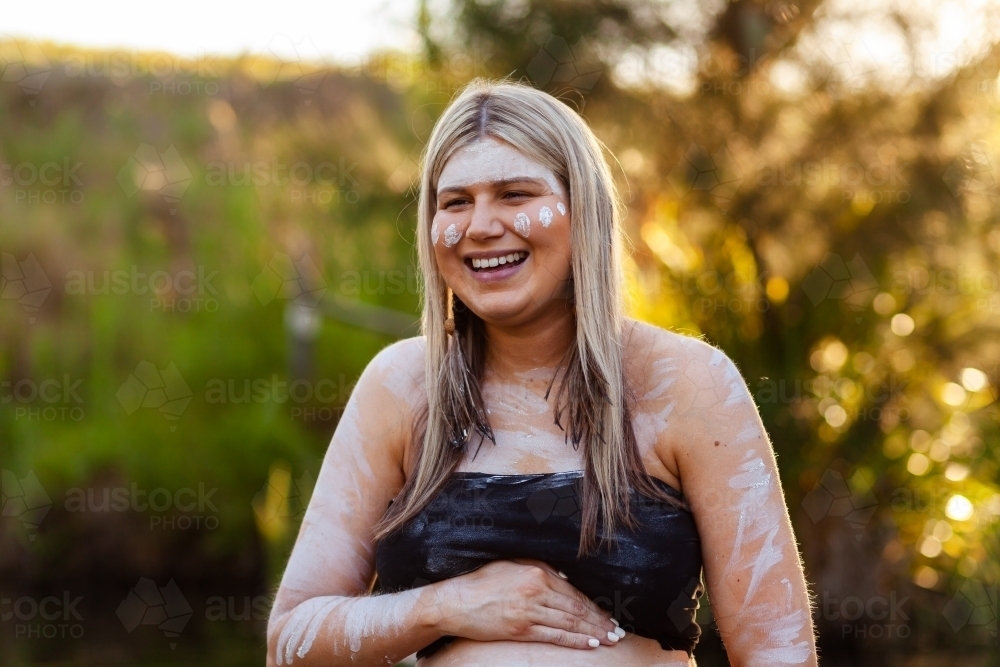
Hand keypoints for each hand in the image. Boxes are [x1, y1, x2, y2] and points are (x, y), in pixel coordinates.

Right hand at [429, 559, 623, 649]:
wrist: (456, 600)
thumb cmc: (482, 581)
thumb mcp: (512, 564)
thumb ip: (540, 568)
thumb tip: (566, 578)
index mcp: (536, 571)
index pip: (573, 591)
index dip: (594, 604)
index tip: (609, 613)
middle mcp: (536, 589)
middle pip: (576, 607)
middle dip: (599, 620)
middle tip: (618, 630)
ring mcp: (528, 610)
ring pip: (569, 622)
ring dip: (593, 632)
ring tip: (610, 638)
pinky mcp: (520, 629)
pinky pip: (554, 635)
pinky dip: (574, 640)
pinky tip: (589, 644)